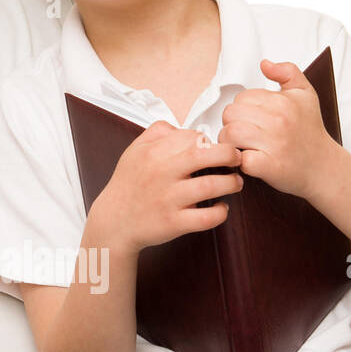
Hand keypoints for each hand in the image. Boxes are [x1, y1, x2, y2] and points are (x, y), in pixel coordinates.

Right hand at [90, 122, 242, 255]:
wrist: (113, 222)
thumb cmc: (129, 185)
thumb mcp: (135, 150)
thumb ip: (158, 132)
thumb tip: (186, 128)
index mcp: (154, 153)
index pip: (193, 136)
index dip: (211, 140)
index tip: (217, 147)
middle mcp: (161, 174)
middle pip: (205, 155)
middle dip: (229, 155)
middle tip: (237, 159)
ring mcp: (168, 200)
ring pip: (211, 186)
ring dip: (231, 183)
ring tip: (235, 183)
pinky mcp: (173, 223)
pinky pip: (206, 218)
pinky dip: (220, 212)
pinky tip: (221, 208)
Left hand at [217, 59, 335, 198]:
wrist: (323, 165)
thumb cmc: (311, 130)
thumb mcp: (306, 94)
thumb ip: (287, 72)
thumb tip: (264, 63)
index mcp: (283, 101)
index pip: (241, 98)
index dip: (242, 109)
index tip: (251, 119)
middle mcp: (278, 120)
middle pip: (230, 114)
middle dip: (231, 123)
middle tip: (243, 133)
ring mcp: (273, 144)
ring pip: (229, 134)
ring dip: (229, 142)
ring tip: (240, 145)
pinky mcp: (268, 166)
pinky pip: (239, 158)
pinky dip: (238, 162)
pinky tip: (248, 160)